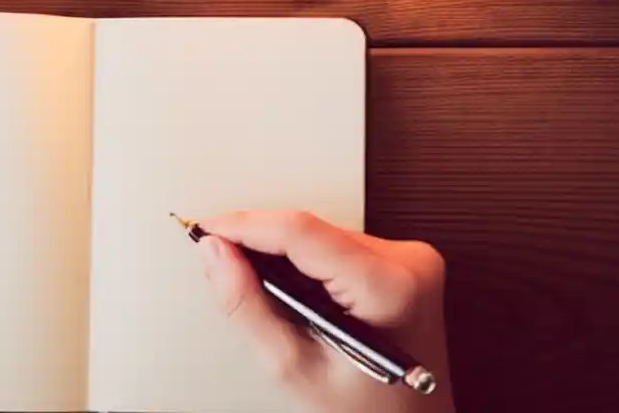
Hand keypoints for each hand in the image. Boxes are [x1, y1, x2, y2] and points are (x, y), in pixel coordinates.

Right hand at [198, 210, 454, 412]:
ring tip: (256, 286)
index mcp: (388, 289)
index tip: (207, 230)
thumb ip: (248, 307)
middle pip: (311, 229)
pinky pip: (338, 244)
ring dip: (282, 253)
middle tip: (219, 261)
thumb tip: (216, 254)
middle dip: (259, 242)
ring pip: (321, 233)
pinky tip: (293, 291)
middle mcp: (407, 262)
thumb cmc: (366, 410)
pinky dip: (306, 262)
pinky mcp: (404, 260)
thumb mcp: (294, 367)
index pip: (301, 232)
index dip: (246, 225)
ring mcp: (410, 258)